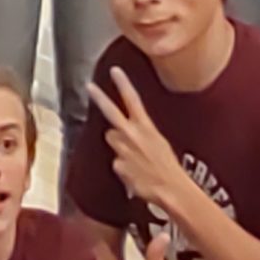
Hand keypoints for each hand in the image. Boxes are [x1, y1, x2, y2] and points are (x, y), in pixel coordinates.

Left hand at [88, 68, 191, 221]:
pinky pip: (116, 162)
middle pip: (111, 112)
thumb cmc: (168, 166)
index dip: (123, 84)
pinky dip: (122, 167)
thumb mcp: (158, 142)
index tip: (114, 71)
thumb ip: (140, 133)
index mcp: (146, 126)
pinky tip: (135, 173)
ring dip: (118, 145)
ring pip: (111, 140)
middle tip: (89, 86)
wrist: (170, 188)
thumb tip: (126, 132)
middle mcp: (132, 134)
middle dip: (100, 97)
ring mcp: (123, 149)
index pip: (133, 100)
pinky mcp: (117, 165)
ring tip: (135, 157)